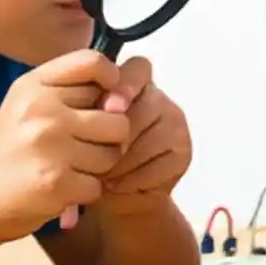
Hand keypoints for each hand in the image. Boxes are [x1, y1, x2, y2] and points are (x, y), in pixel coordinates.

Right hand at [0, 50, 130, 242]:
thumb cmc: (12, 153)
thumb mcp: (29, 106)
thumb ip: (73, 92)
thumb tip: (123, 97)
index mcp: (34, 85)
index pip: (93, 62)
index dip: (111, 79)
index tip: (106, 101)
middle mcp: (40, 109)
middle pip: (117, 116)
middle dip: (107, 139)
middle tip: (78, 149)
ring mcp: (49, 145)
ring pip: (113, 152)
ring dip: (98, 168)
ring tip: (68, 168)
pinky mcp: (57, 181)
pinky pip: (99, 184)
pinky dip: (85, 192)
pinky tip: (61, 189)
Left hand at [99, 57, 191, 217]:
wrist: (110, 194)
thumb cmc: (90, 155)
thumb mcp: (82, 128)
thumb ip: (90, 110)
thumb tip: (107, 111)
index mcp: (132, 84)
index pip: (138, 69)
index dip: (126, 84)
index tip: (108, 106)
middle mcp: (158, 99)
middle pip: (145, 108)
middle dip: (115, 137)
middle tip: (92, 156)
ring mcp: (176, 125)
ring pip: (151, 139)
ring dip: (122, 163)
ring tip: (102, 174)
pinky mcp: (183, 153)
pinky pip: (158, 165)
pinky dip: (134, 179)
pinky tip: (119, 184)